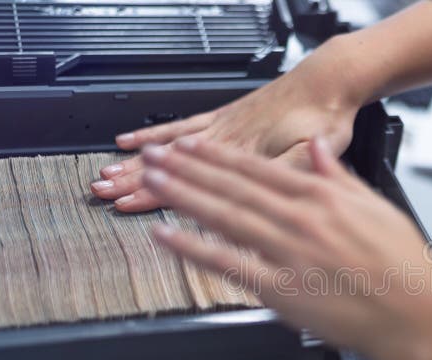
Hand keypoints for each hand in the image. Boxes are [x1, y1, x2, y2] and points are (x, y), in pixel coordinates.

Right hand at [91, 37, 360, 212]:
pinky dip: (156, 131)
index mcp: (249, 155)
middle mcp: (229, 139)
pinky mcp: (226, 116)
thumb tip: (263, 196)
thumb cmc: (326, 118)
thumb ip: (288, 173)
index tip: (127, 205)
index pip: (194, 180)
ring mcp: (224, 126)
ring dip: (139, 159)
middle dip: (136, 179)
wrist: (329, 81)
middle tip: (102, 192)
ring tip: (107, 171)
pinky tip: (134, 138)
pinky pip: (183, 124)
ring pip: (172, 145)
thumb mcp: (316, 152)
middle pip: (175, 163)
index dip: (159, 194)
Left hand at [141, 137, 431, 359]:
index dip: (219, 156)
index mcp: (322, 197)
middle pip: (232, 187)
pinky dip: (195, 249)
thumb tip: (318, 150)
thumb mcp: (377, 207)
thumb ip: (340, 176)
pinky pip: (229, 265)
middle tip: (156, 156)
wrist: (417, 315)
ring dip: (183, 196)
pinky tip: (168, 236)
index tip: (192, 145)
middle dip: (188, 169)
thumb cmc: (405, 267)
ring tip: (153, 182)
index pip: (259, 168)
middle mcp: (300, 219)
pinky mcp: (281, 289)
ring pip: (224, 217)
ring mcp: (288, 253)